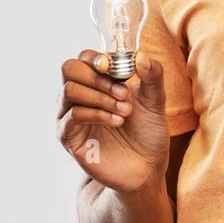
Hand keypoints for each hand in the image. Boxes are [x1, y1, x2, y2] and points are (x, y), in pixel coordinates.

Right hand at [57, 49, 169, 193]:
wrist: (147, 167)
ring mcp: (70, 116)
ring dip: (100, 96)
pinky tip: (117, 121)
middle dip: (98, 77)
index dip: (99, 58)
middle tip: (123, 92)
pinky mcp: (69, 137)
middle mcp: (79, 97)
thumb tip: (140, 55)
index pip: (84, 57)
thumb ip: (152, 75)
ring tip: (125, 110)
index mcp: (97, 83)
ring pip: (68, 90)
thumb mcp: (155, 99)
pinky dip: (97, 114)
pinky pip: (72, 115)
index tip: (118, 68)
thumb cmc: (148, 132)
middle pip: (68, 68)